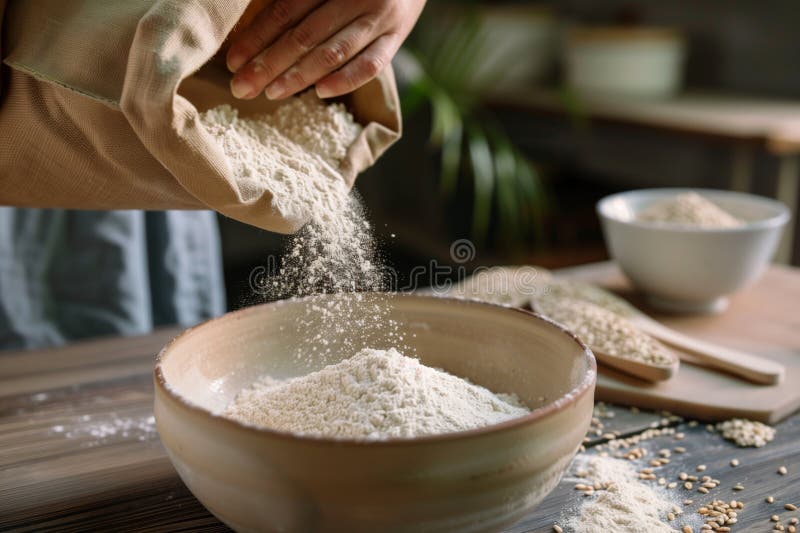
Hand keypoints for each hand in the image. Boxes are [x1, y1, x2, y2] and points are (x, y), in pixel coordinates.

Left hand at [226, 0, 425, 99]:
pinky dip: (345, 79)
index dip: (257, 37)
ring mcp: (378, 18)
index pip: (285, 11)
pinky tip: (321, 93)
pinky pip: (370, 64)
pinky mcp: (397, 37)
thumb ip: (299, 1)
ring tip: (271, 93)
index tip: (233, 62)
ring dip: (299, 75)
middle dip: (268, 64)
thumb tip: (259, 26)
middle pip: (304, 35)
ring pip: (332, 52)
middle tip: (242, 88)